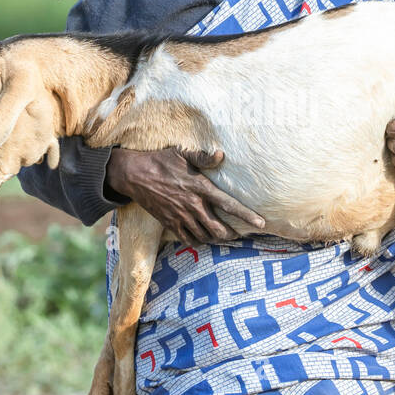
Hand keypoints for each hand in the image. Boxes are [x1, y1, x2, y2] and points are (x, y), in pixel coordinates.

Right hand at [105, 147, 266, 243]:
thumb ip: (203, 157)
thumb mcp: (182, 153)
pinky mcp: (170, 223)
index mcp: (200, 187)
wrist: (134, 175)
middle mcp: (193, 205)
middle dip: (232, 234)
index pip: (229, 204)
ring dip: (217, 239)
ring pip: (206, 237)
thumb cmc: (160, 161)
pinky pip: (189, 240)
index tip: (261, 224)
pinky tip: (203, 238)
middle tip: (239, 234)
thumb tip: (221, 154)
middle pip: (219, 229)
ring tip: (223, 237)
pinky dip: (199, 241)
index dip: (247, 215)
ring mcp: (181, 216)